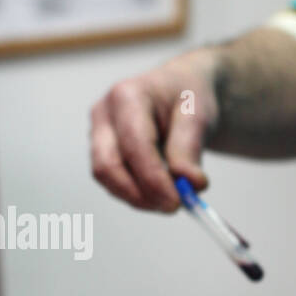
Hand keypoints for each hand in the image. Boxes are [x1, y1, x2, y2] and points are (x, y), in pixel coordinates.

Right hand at [90, 49, 219, 210]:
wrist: (179, 89)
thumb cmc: (187, 95)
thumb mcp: (198, 114)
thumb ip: (190, 149)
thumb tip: (189, 184)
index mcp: (127, 95)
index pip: (134, 145)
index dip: (153, 179)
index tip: (177, 202)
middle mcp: (104, 113)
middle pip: (108, 166)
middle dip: (140, 194)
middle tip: (173, 206)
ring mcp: (97, 133)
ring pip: (107, 178)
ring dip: (140, 196)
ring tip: (172, 195)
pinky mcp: (101, 151)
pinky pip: (112, 181)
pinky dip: (137, 193)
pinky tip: (160, 189)